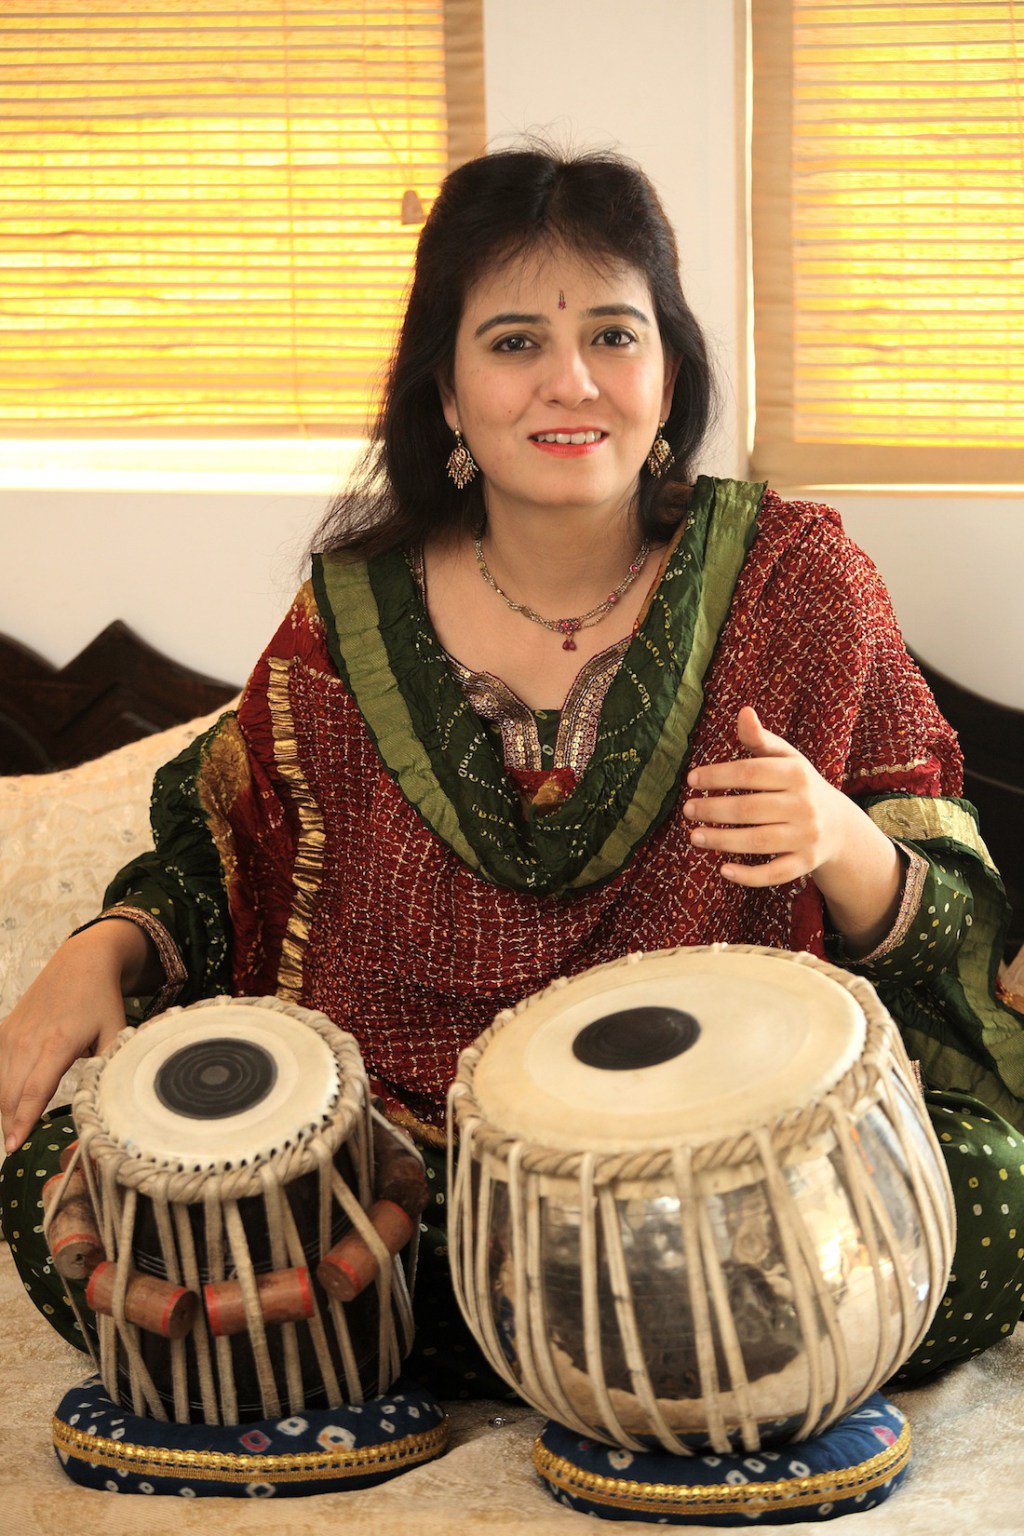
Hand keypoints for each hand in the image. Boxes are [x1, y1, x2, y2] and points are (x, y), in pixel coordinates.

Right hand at [0, 922, 148, 1152]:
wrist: (80, 962)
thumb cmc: (101, 999)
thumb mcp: (114, 1031)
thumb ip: (109, 1066)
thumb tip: (107, 1100)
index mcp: (59, 1043)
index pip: (35, 1090)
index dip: (24, 1121)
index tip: (14, 1146)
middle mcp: (30, 1040)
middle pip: (11, 1092)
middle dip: (10, 1123)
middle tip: (13, 1147)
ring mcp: (14, 1033)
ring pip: (0, 1082)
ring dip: (3, 1108)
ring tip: (12, 1131)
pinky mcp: (6, 1029)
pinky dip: (0, 1086)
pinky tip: (7, 1102)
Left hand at [683, 705, 860, 887]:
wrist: (839, 825)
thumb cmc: (799, 786)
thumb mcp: (786, 759)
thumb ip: (760, 739)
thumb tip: (743, 711)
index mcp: (797, 774)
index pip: (750, 772)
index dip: (717, 775)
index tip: (691, 780)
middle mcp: (805, 805)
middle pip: (749, 809)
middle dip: (713, 809)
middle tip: (688, 810)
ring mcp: (806, 836)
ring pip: (758, 841)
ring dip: (721, 841)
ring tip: (694, 836)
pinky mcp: (805, 863)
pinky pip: (774, 873)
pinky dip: (748, 875)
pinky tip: (722, 870)